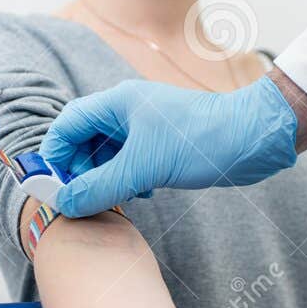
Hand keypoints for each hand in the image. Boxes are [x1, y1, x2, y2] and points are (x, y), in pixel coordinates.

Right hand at [39, 76, 297, 216]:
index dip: (56, 155)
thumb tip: (66, 204)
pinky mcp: (162, 144)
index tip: (53, 186)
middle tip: (84, 200)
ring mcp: (146, 127)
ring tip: (115, 199)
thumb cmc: (201, 142)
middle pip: (85, 140)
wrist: (254, 139)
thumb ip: (100, 187)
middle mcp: (128, 111)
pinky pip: (131, 162)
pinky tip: (142, 194)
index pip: (68, 124)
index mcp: (117, 103)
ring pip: (108, 154)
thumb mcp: (144, 169)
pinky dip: (127, 179)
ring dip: (105, 178)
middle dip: (81, 171)